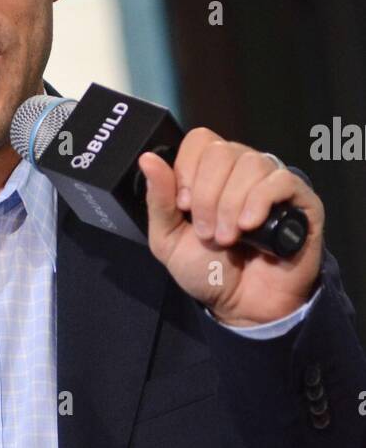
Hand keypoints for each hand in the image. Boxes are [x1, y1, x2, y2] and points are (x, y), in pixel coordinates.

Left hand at [137, 130, 324, 325]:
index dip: (188, 169)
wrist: (241, 306)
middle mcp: (242, 171)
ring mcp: (271, 183)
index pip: (200, 140)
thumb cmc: (207, 272)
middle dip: (207, 195)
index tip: (183, 206)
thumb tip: (147, 159)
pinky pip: (281, 180)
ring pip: (251, 164)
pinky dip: (260, 201)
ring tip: (227, 238)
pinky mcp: (300, 200)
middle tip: (207, 232)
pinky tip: (250, 227)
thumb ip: (158, 199)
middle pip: (222, 151)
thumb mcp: (169, 239)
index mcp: (211, 174)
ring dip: (230, 205)